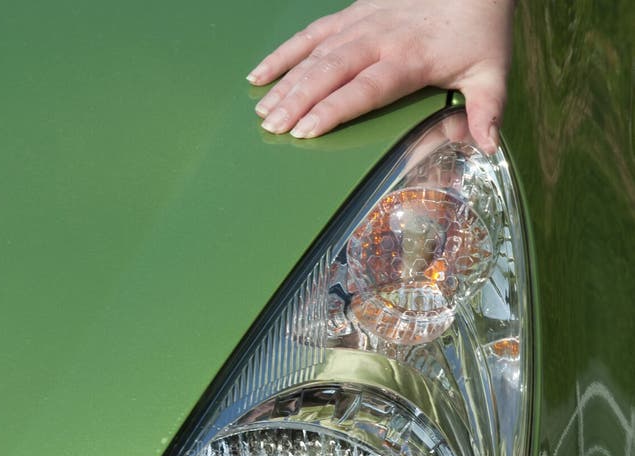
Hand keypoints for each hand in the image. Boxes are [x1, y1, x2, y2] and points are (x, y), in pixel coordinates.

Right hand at [247, 0, 514, 154]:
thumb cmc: (479, 30)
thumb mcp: (492, 71)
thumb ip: (487, 109)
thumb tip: (486, 145)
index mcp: (409, 58)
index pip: (365, 88)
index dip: (334, 109)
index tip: (306, 130)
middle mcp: (379, 38)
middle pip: (331, 71)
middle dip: (298, 100)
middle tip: (273, 129)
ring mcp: (361, 21)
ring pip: (315, 52)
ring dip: (286, 81)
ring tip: (262, 112)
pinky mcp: (352, 12)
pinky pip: (311, 33)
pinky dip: (284, 53)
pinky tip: (260, 74)